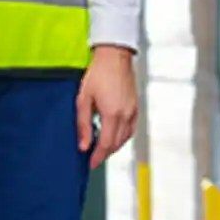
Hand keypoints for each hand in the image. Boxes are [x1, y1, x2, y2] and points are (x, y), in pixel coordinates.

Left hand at [77, 45, 138, 169]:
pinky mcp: (136, 107)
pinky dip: (122, 137)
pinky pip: (130, 129)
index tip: (90, 163)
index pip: (105, 144)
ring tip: (101, 148)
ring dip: (113, 146)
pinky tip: (114, 135)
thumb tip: (83, 144)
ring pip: (125, 138)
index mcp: (112, 114)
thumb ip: (83, 123)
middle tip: (93, 158)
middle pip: (116, 143)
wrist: (114, 56)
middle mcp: (125, 115)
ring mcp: (133, 111)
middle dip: (105, 153)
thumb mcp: (83, 98)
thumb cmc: (98, 73)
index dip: (98, 156)